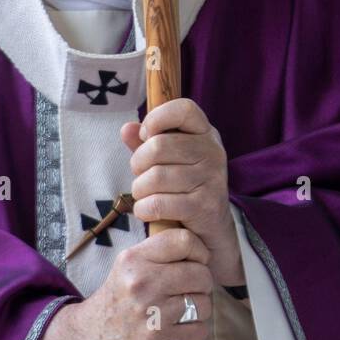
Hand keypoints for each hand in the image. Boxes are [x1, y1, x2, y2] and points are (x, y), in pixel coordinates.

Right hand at [23, 227, 213, 339]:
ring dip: (201, 308)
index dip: (199, 250)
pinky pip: (199, 330)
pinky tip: (184, 327)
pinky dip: (196, 330)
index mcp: (135, 259)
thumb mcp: (127, 265)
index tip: (198, 260)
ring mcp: (151, 313)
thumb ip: (156, 251)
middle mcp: (142, 283)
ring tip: (188, 308)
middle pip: (200, 273)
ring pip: (203, 303)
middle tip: (194, 288)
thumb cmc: (118, 298)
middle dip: (204, 282)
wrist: (92, 338)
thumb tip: (194, 240)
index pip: (183, 240)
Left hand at [121, 98, 243, 286]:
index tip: (147, 134)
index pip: (184, 109)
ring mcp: (212, 179)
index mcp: (205, 133)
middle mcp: (213, 152)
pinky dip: (144, 208)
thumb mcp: (169, 160)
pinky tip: (146, 210)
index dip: (158, 117)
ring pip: (155, 177)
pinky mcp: (205, 207)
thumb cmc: (184, 187)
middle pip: (158, 146)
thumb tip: (126, 129)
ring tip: (142, 195)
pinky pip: (159, 203)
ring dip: (139, 190)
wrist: (211, 230)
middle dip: (138, 163)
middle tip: (139, 174)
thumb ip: (146, 143)